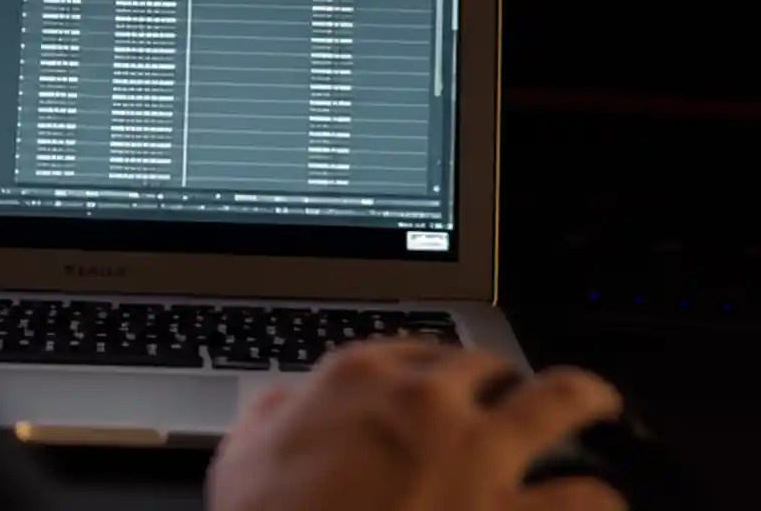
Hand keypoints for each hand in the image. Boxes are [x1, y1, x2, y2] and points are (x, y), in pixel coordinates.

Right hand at [209, 341, 624, 510]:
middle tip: (512, 391)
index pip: (416, 348)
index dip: (436, 367)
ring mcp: (478, 455)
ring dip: (584, 403)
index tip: (444, 379)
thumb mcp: (241, 454)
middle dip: (504, 377)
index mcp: (359, 377)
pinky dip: (599, 500)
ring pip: (562, 402)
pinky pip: (585, 499)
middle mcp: (427, 401)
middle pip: (490, 364)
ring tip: (599, 408)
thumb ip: (270, 416)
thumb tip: (281, 406)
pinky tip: (601, 503)